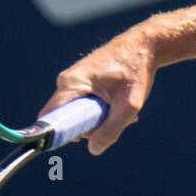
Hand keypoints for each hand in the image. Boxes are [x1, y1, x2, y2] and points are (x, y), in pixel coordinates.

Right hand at [38, 26, 157, 154]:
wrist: (144, 46)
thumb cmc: (136, 70)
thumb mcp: (129, 104)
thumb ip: (112, 128)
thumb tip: (94, 149)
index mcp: (72, 83)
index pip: (51, 116)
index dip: (59, 133)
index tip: (81, 138)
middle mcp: (67, 81)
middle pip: (66, 118)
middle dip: (90, 126)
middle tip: (115, 119)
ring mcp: (73, 82)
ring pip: (77, 113)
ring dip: (99, 118)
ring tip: (121, 109)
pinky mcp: (82, 83)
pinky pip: (83, 105)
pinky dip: (101, 109)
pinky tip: (118, 104)